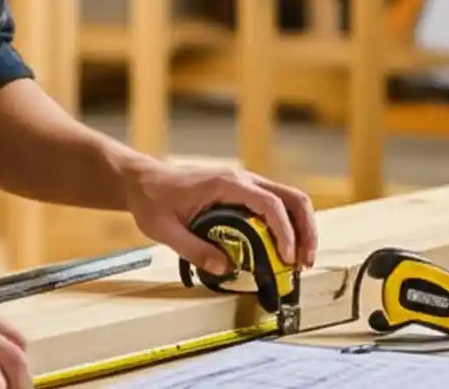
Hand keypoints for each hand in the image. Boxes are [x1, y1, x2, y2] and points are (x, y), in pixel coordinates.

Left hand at [122, 162, 317, 274]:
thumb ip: (194, 249)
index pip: (269, 203)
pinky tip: (283, 249)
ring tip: (299, 261)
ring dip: (301, 228)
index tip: (288, 258)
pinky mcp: (243, 192)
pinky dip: (287, 225)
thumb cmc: (152, 201)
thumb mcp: (165, 231)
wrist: (142, 181)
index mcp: (225, 183)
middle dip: (306, 230)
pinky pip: (276, 205)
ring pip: (289, 200)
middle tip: (305, 263)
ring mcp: (245, 183)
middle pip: (292, 198)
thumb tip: (226, 268)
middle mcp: (241, 179)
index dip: (284, 231)